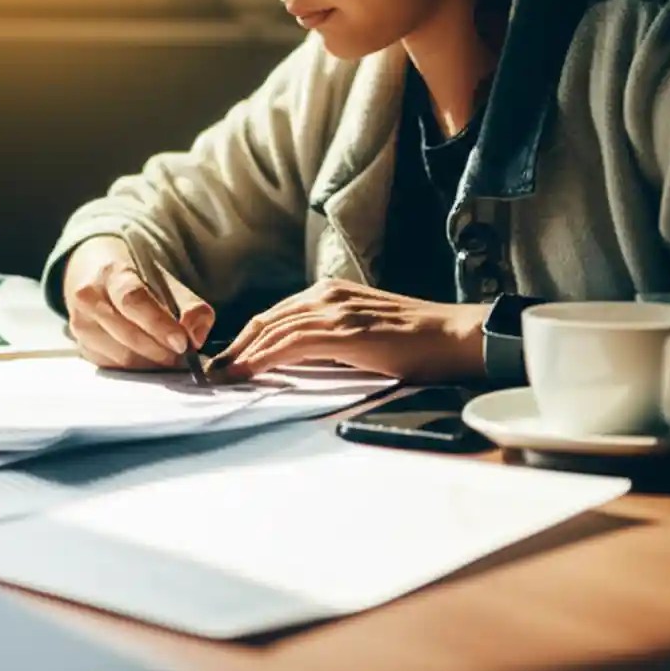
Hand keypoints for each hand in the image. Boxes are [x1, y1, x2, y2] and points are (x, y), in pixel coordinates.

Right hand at [63, 236, 214, 369]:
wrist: (96, 274)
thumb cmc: (137, 278)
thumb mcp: (166, 280)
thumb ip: (190, 306)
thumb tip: (196, 338)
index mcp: (111, 272)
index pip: (133, 301)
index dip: (159, 325)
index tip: (182, 343)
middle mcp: (87, 298)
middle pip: (127, 334)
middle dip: (160, 350)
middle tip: (183, 355)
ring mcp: (80, 325)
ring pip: (122, 356)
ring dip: (151, 362)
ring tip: (169, 355)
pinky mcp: (82, 347)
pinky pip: (115, 367)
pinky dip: (138, 367)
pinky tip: (149, 357)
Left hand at [208, 279, 488, 381]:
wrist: (456, 336)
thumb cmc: (418, 342)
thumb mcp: (364, 332)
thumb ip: (331, 339)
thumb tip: (300, 362)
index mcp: (331, 293)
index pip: (276, 315)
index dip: (247, 339)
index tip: (228, 362)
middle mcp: (328, 295)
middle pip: (266, 320)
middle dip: (235, 347)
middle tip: (213, 373)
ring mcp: (336, 310)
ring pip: (273, 331)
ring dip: (242, 356)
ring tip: (221, 378)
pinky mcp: (345, 331)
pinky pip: (292, 344)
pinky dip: (264, 358)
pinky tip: (247, 373)